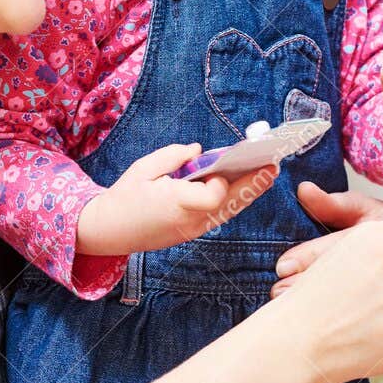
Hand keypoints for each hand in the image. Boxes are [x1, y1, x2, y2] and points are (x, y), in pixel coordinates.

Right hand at [76, 142, 279, 256]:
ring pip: (229, 211)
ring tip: (266, 172)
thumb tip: (199, 150)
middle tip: (273, 165)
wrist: (109, 232)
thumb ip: (172, 156)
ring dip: (249, 192)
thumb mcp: (142, 169)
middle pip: (231, 204)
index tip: (219, 166)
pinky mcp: (192, 232)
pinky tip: (243, 185)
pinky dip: (234, 200)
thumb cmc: (124, 197)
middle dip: (254, 184)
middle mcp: (189, 220)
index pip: (213, 196)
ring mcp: (192, 229)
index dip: (221, 181)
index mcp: (174, 203)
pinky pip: (220, 215)